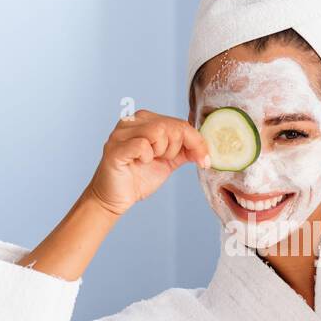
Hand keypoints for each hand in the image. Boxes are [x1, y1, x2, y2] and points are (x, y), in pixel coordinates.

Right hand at [88, 109, 209, 215]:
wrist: (115, 199)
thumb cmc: (138, 178)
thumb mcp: (168, 162)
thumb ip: (185, 150)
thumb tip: (205, 147)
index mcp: (145, 121)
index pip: (178, 122)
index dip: (196, 141)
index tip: (204, 160)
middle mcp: (131, 122)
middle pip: (170, 125)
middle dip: (177, 148)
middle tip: (165, 160)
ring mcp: (121, 134)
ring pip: (158, 131)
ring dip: (162, 151)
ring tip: (151, 161)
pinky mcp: (115, 149)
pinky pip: (142, 145)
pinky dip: (148, 157)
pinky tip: (140, 163)